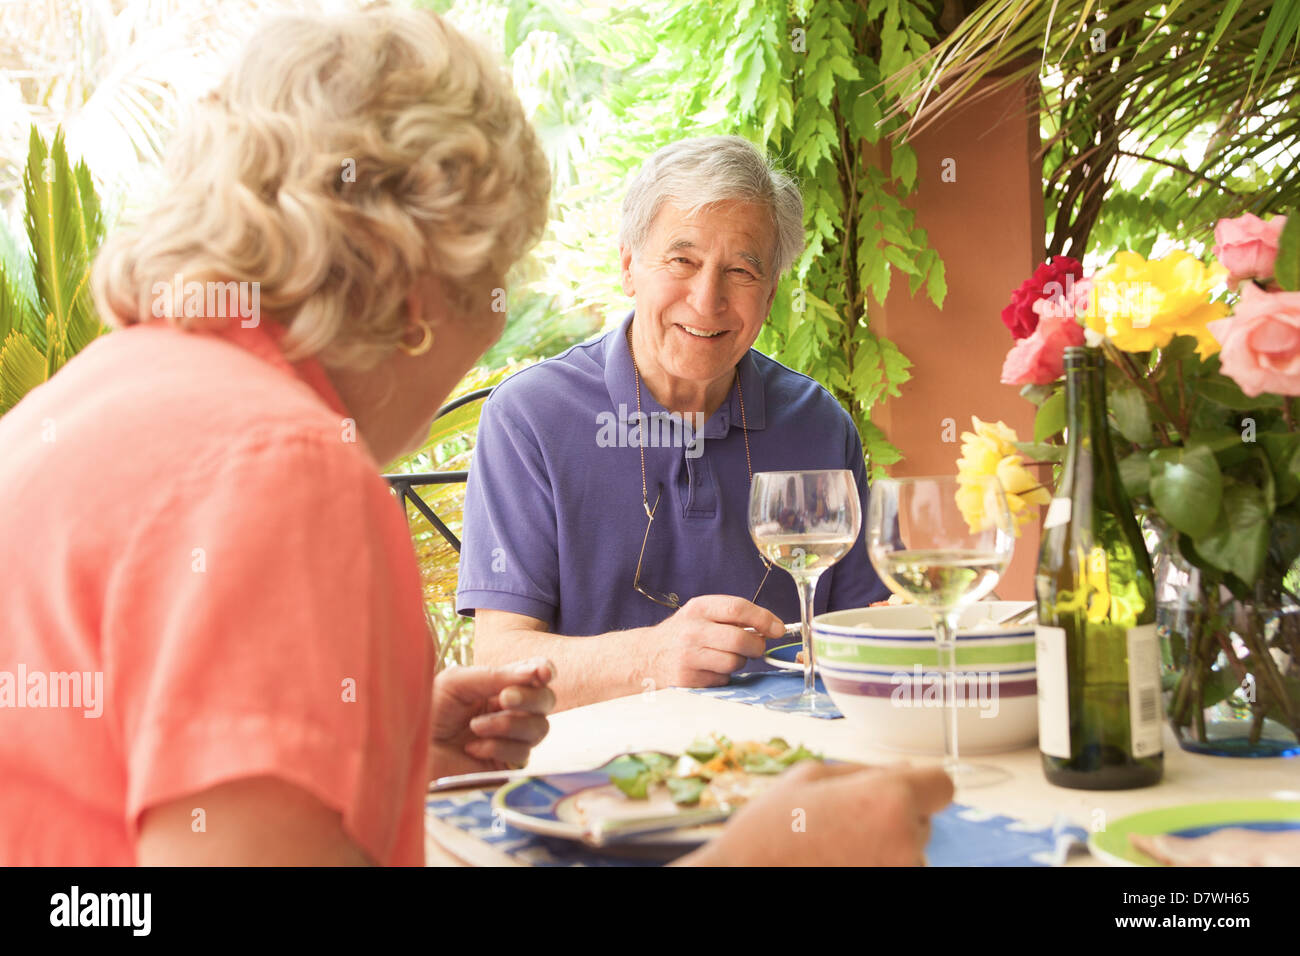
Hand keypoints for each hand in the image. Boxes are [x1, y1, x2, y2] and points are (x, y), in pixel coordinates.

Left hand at [427, 657, 555, 780]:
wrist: (409, 752)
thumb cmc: (428, 713)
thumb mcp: (457, 683)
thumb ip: (495, 676)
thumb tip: (534, 673)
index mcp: (498, 686)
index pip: (535, 675)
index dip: (543, 672)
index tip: (542, 674)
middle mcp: (509, 710)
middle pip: (546, 700)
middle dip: (529, 698)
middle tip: (504, 698)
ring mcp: (510, 739)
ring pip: (539, 728)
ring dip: (507, 725)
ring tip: (475, 728)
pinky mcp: (506, 766)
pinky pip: (522, 753)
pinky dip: (496, 748)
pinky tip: (472, 748)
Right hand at [646, 595, 784, 687]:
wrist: (645, 656)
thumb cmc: (681, 635)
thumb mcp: (700, 615)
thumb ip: (731, 617)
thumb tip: (770, 627)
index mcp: (698, 609)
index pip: (737, 608)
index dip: (763, 618)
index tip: (777, 628)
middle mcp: (691, 631)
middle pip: (740, 638)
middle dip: (757, 646)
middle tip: (757, 648)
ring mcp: (688, 657)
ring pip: (734, 662)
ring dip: (739, 662)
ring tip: (726, 658)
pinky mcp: (688, 679)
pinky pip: (722, 679)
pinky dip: (724, 676)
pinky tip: (711, 670)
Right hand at [684, 761, 953, 865]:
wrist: (743, 878)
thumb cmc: (769, 829)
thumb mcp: (809, 776)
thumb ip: (864, 770)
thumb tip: (904, 768)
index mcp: (887, 798)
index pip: (942, 784)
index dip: (922, 784)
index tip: (902, 790)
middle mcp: (905, 840)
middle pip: (921, 819)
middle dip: (892, 816)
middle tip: (842, 821)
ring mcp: (900, 873)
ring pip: (907, 850)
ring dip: (883, 845)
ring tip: (834, 846)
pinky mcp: (891, 890)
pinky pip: (894, 870)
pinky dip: (875, 866)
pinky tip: (839, 863)